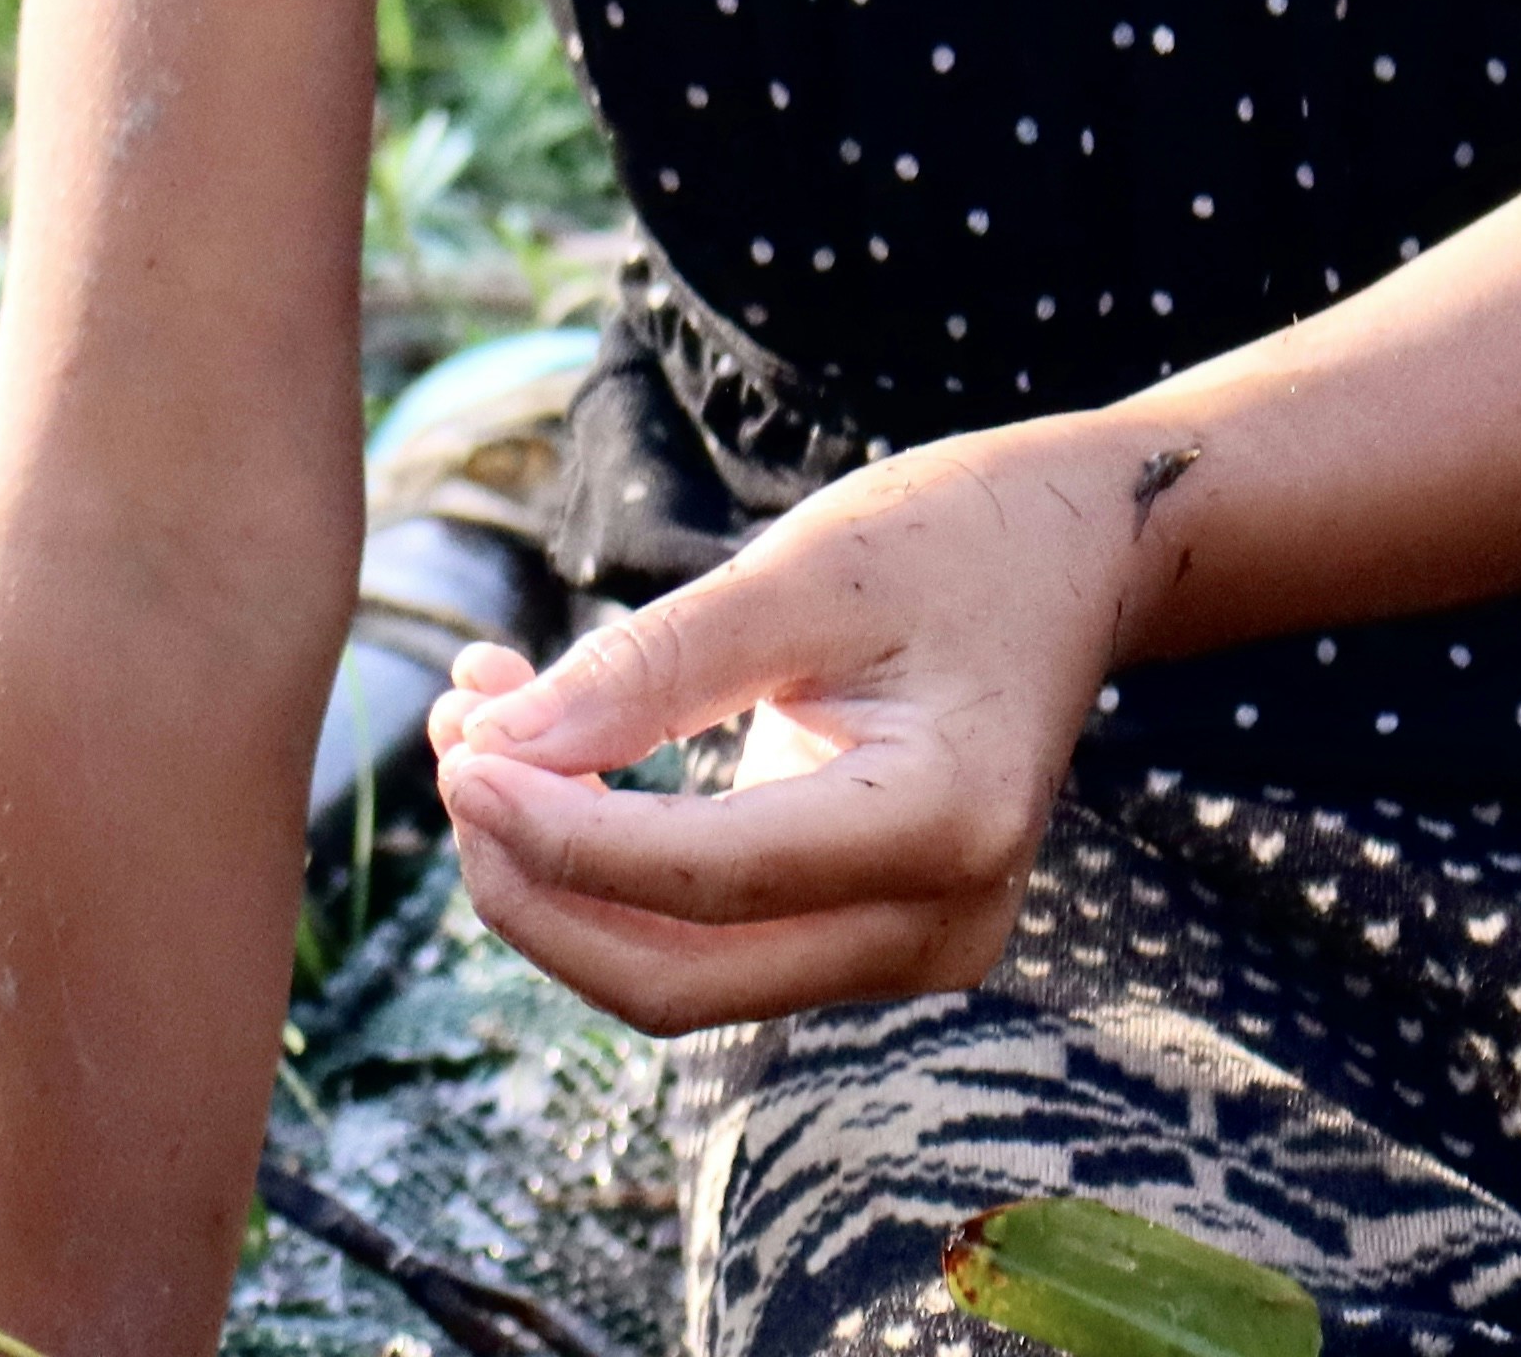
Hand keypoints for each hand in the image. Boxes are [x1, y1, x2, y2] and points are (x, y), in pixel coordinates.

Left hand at [422, 416, 1173, 1033]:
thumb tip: (496, 745)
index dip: (559, 831)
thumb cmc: (950, 541)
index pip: (705, 882)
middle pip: (676, 979)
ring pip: (678, 977)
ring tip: (480, 730)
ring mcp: (910, 950)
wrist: (1069, 561)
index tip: (454, 747)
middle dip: (536, 879)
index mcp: (946, 823)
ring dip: (557, 877)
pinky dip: (610, 871)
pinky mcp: (870, 938)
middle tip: (451, 746)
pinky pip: (708, 943)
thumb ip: (652, 666)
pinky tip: (552, 760)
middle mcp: (939, 925)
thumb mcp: (802, 571)